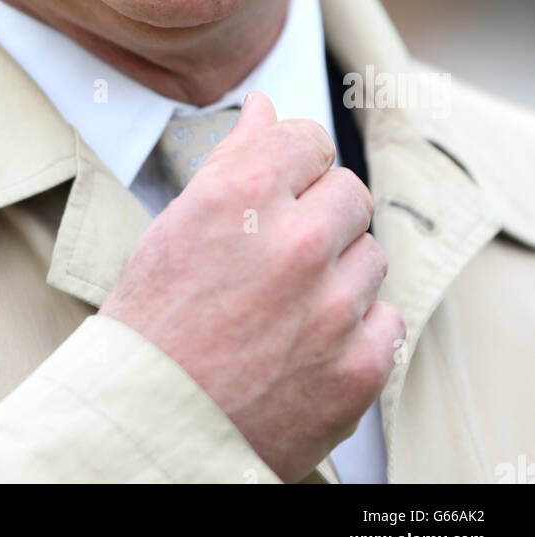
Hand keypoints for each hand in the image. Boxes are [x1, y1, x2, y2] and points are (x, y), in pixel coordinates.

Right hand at [99, 91, 403, 481]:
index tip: (279, 190)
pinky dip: (356, 331)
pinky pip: (387, 319)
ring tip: (288, 305)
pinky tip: (310, 344)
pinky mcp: (359, 369)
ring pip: (371, 255)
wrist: (149, 430)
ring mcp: (332, 309)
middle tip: (280, 253)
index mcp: (241, 195)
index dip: (293, 164)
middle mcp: (294, 242)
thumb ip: (233, 158)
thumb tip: (267, 107)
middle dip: (320, 215)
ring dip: (339, 272)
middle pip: (349, 193)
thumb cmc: (153, 324)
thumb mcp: (177, 225)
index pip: (309, 140)